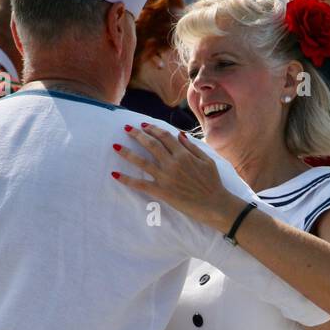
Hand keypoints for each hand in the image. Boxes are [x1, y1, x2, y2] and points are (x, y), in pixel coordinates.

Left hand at [112, 123, 240, 230]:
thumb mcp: (207, 160)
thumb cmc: (213, 183)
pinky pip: (141, 184)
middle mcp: (172, 163)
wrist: (215, 204)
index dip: (152, 129)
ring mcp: (166, 177)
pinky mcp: (162, 191)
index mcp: (183, 153)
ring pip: (142, 161)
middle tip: (126, 129)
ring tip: (115, 146)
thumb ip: (192, 147)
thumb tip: (179, 135)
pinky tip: (115, 174)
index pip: (164, 136)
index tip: (143, 125)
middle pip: (151, 144)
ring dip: (127, 153)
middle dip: (137, 135)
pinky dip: (127, 179)